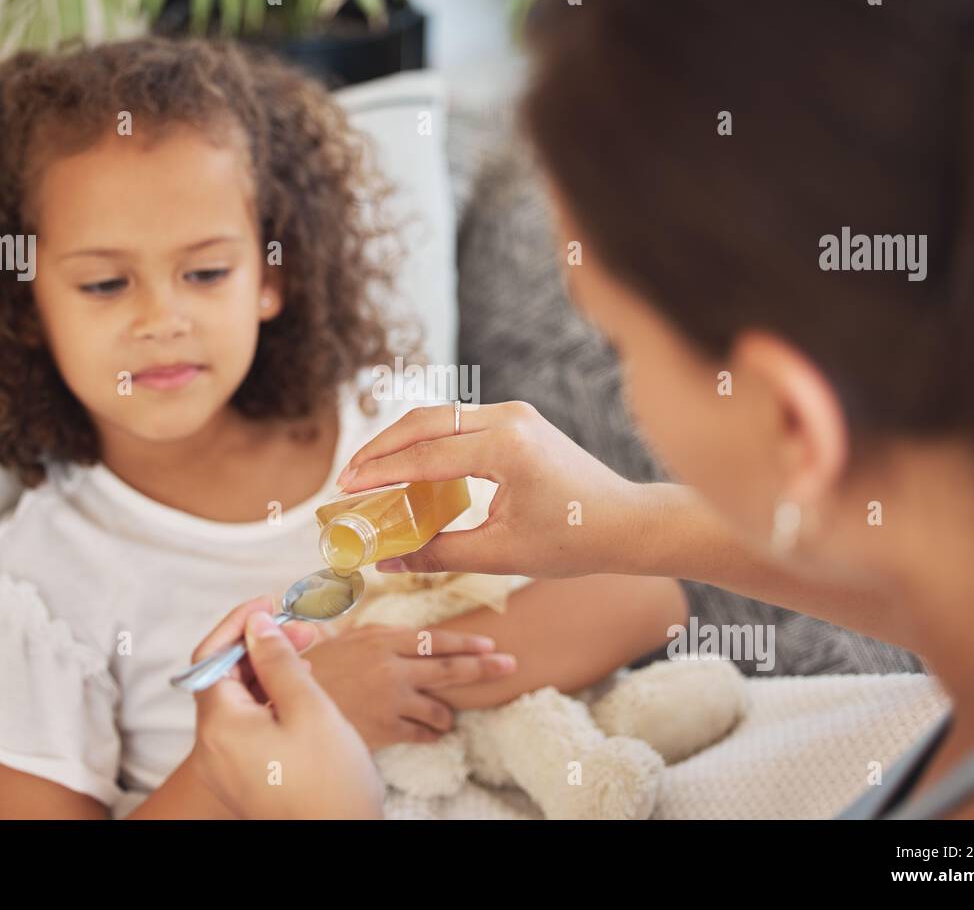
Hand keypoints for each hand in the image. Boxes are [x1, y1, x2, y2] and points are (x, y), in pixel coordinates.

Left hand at [187, 596, 382, 818]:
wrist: (342, 842)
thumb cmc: (330, 781)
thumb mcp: (310, 708)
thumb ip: (279, 661)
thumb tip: (257, 624)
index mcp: (220, 726)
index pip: (210, 657)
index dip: (238, 624)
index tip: (270, 604)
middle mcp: (212, 746)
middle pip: (223, 677)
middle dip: (259, 647)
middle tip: (303, 630)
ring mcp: (227, 765)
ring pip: (238, 701)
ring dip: (267, 672)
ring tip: (307, 659)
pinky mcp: (244, 776)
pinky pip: (247, 726)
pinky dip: (269, 702)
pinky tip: (301, 693)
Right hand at [305, 625, 517, 750]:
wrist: (283, 699)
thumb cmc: (309, 667)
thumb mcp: (342, 639)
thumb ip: (372, 634)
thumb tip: (393, 630)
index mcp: (382, 639)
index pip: (436, 639)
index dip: (467, 643)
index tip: (490, 645)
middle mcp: (392, 666)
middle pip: (451, 669)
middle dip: (485, 668)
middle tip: (511, 665)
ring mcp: (392, 698)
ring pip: (440, 707)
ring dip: (448, 715)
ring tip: (448, 719)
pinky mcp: (387, 727)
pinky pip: (423, 733)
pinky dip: (431, 734)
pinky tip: (430, 735)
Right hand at [335, 401, 636, 578]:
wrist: (627, 523)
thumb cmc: (574, 541)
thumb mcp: (501, 554)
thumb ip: (437, 552)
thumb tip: (385, 559)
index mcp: (506, 447)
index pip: (425, 455)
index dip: (380, 473)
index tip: (346, 488)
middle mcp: (508, 418)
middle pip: (424, 422)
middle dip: (381, 449)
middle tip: (348, 477)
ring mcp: (514, 414)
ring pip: (439, 417)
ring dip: (402, 442)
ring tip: (370, 472)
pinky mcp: (518, 420)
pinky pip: (459, 423)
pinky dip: (428, 442)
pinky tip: (409, 466)